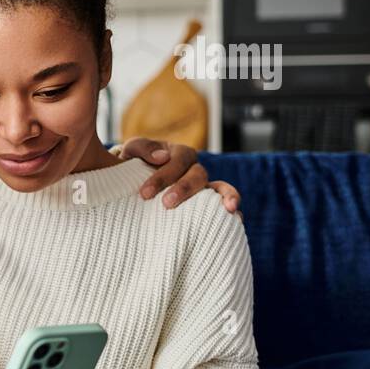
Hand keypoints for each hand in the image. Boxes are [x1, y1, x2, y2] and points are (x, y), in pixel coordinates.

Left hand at [118, 137, 241, 217]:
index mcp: (178, 154)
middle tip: (167, 204)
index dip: (163, 177)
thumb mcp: (132, 151)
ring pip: (219, 188)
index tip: (145, 194)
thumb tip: (162, 156)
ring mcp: (203, 186)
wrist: (132, 181)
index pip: (176, 162)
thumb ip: (143, 148)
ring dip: (225, 196)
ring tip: (230, 209)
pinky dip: (233, 210)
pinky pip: (224, 204)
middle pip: (197, 175)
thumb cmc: (133, 165)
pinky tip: (237, 220)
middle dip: (184, 189)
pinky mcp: (207, 203)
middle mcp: (194, 168)